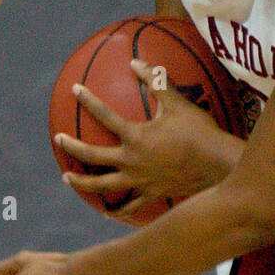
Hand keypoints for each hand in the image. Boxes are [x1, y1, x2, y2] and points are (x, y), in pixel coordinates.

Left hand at [54, 61, 235, 223]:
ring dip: (83, 181)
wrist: (216, 165)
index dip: (88, 100)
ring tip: (67, 178)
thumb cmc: (198, 132)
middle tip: (59, 139)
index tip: (75, 89)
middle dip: (73, 146)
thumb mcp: (177, 102)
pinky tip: (107, 212)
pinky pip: (130, 205)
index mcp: (135, 137)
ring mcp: (139, 180)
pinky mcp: (151, 194)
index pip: (105, 115)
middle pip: (93, 155)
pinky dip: (117, 210)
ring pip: (103, 185)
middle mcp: (131, 160)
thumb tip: (137, 62)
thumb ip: (156, 82)